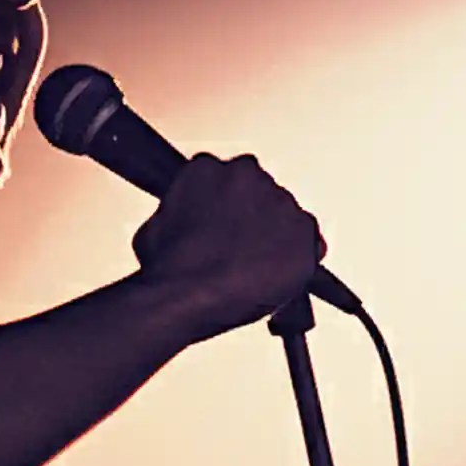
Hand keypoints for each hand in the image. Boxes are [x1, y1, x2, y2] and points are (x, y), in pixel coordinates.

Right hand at [132, 153, 324, 339]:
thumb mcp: (156, 225)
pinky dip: (297, 258)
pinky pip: (310, 243)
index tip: (220, 223)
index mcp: (209, 168)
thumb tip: (188, 220)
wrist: (184, 297)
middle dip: (252, 216)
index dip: (223, 205)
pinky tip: (273, 276)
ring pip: (285, 216)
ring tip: (251, 268)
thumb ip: (181, 209)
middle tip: (235, 248)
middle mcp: (248, 176)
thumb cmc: (167, 267)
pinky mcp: (304, 232)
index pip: (225, 177)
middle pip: (259, 192)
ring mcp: (279, 202)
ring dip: (275, 237)